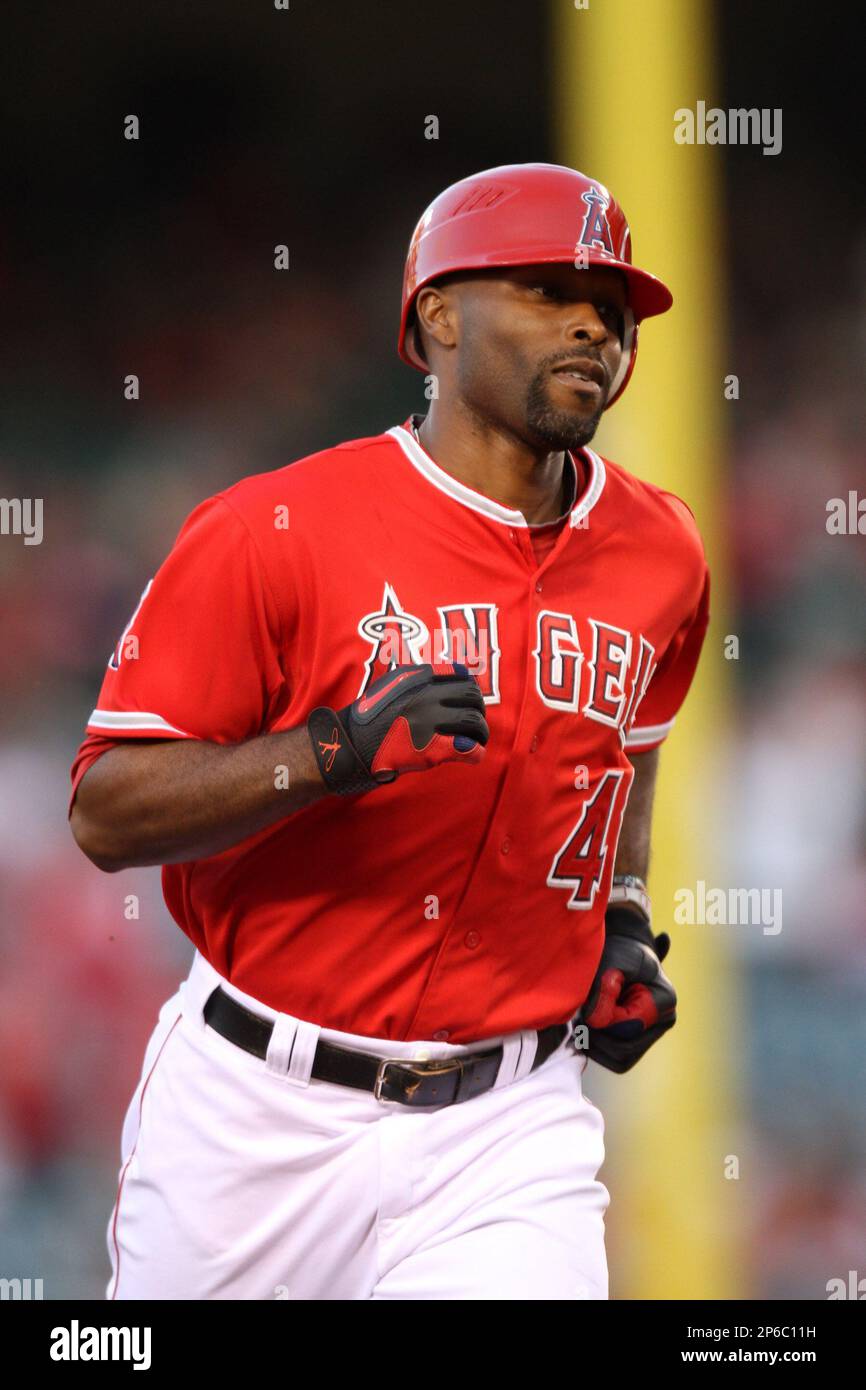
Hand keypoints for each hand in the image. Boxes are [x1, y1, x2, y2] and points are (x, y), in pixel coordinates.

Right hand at [307, 662, 488, 795]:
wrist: (350, 746)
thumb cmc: (372, 719)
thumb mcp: (393, 685)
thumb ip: (420, 680)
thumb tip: (453, 678)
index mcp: (418, 678)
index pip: (462, 675)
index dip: (470, 690)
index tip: (467, 702)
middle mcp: (426, 695)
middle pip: (473, 698)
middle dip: (478, 711)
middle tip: (473, 724)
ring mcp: (430, 721)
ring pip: (475, 723)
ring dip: (480, 733)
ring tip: (476, 741)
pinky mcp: (432, 748)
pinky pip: (469, 748)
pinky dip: (476, 753)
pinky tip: (473, 755)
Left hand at [576, 906, 676, 1072]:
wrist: (624, 948)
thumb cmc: (619, 951)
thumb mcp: (612, 960)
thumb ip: (604, 988)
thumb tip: (595, 1021)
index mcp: (664, 1000)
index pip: (629, 1026)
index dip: (604, 1018)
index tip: (590, 1001)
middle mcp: (664, 1021)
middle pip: (625, 1048)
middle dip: (598, 1034)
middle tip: (580, 1015)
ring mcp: (652, 1033)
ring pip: (620, 1059)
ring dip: (596, 1044)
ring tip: (583, 1019)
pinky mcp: (638, 1041)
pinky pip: (617, 1060)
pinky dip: (598, 1049)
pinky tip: (588, 1028)